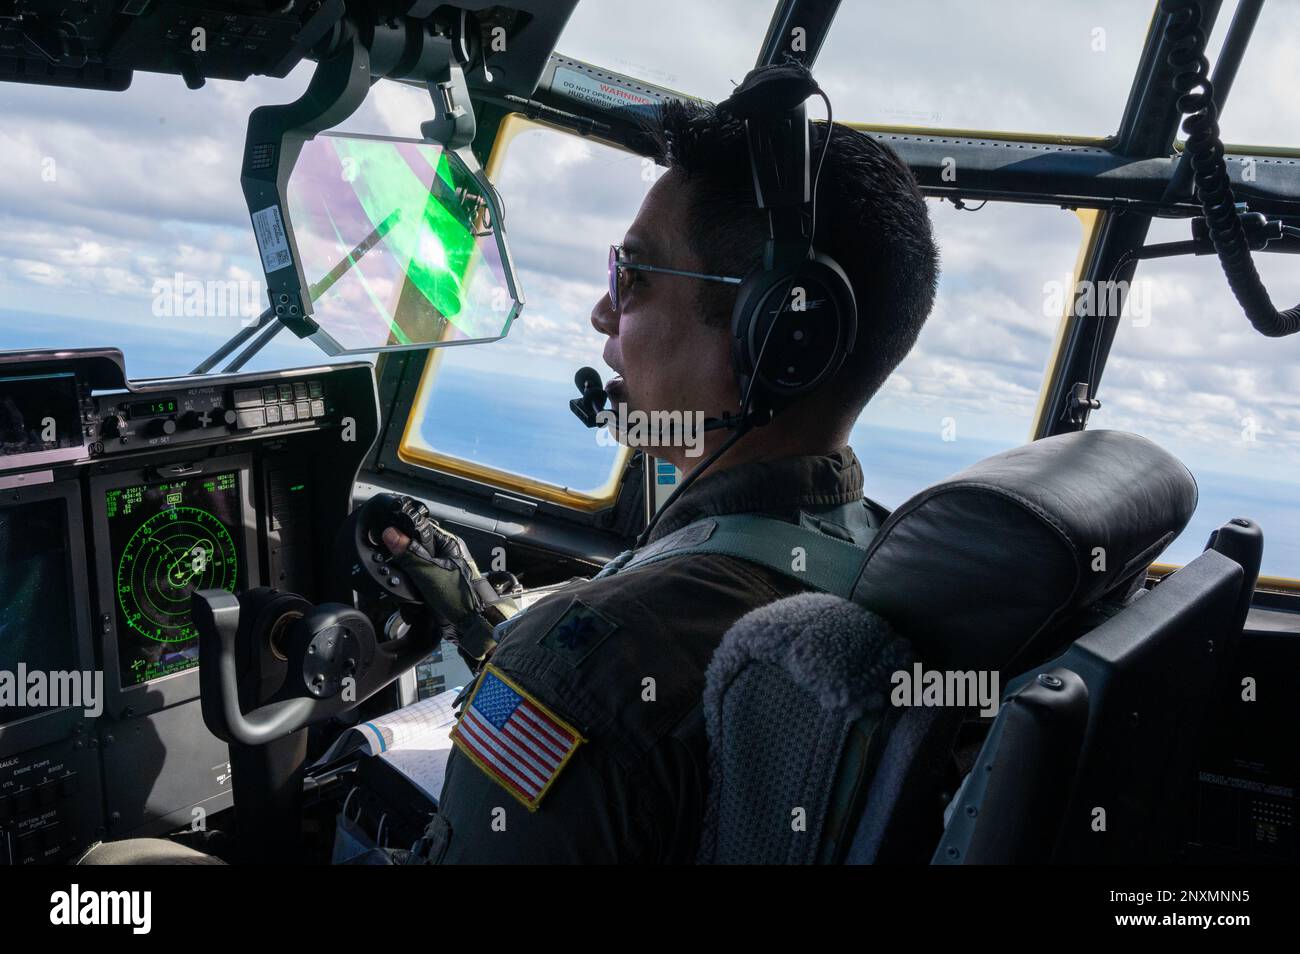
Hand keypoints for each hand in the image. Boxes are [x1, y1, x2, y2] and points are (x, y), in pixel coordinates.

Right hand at [378, 498, 516, 664]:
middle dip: (403, 551)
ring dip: (406, 566)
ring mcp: (442, 567)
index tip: (387, 536)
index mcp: (450, 543)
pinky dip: (411, 578)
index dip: (404, 531)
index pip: (422, 528)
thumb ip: (409, 554)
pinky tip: (406, 583)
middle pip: (417, 545)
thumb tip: (391, 534)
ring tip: (399, 571)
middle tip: (391, 557)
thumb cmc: (460, 597)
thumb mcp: (429, 573)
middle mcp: (447, 552)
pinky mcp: (438, 581)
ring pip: (417, 560)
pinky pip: (419, 574)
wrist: (472, 623)